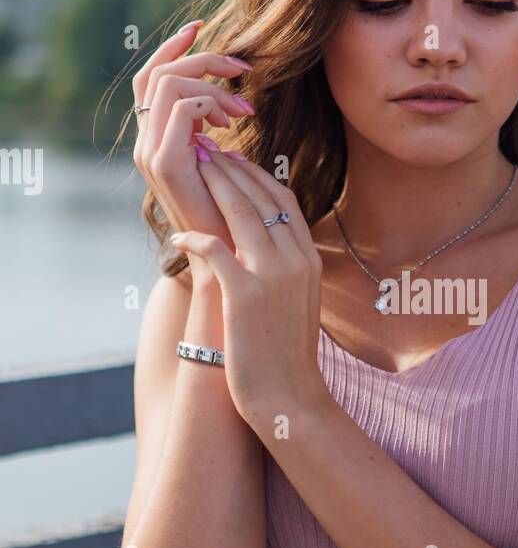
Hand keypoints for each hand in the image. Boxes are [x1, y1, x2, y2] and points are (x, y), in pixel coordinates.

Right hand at [131, 19, 255, 277]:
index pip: (151, 77)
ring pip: (168, 84)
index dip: (174, 47)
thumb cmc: (230, 216)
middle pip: (156, 72)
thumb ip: (214, 136)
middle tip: (242, 68)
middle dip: (202, 59)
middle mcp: (145, 143)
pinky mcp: (164, 163)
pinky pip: (183, 110)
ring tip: (243, 110)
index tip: (204, 28)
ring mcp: (150, 153)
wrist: (224, 261)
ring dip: (212, 85)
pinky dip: (210, 105)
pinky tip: (233, 125)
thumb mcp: (221, 166)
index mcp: (156, 139)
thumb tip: (227, 105)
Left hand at [168, 142, 329, 427]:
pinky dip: (192, 239)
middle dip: (230, 169)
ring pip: (240, 212)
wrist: (289, 396)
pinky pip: (214, 248)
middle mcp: (296, 259)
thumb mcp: (296, 300)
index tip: (231, 161)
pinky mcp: (245, 293)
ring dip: (213, 187)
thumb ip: (284, 266)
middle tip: (205, 152)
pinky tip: (177, 238)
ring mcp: (273, 274)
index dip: (254, 175)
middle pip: (261, 196)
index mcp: (309, 258)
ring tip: (191, 172)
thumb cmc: (285, 353)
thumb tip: (261, 242)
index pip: (283, 199)